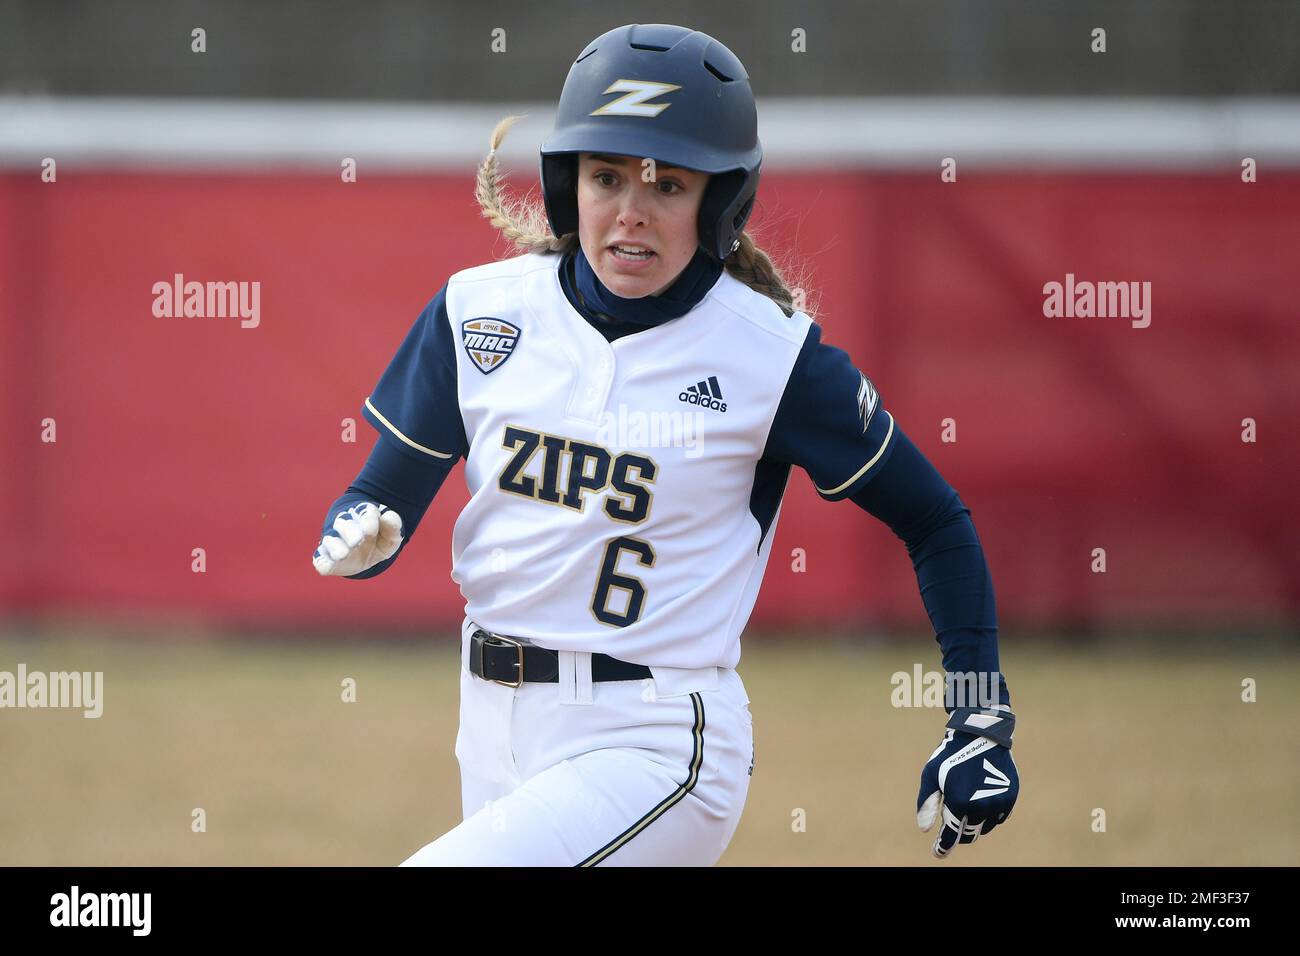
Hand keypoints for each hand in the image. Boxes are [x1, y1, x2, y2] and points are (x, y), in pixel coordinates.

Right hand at [312, 502, 403, 576]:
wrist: (364, 553)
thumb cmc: (378, 541)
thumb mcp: (390, 537)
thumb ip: (392, 527)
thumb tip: (389, 516)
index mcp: (362, 514)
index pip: (363, 512)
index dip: (367, 519)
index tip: (371, 530)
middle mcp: (344, 525)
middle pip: (344, 523)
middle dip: (350, 531)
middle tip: (356, 541)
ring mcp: (333, 541)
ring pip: (330, 538)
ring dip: (335, 546)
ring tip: (343, 554)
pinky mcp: (326, 557)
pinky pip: (320, 558)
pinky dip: (322, 561)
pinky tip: (327, 566)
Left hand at [916, 709, 1017, 858]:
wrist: (981, 735)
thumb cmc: (950, 754)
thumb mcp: (931, 775)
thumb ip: (927, 803)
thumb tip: (924, 830)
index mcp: (959, 803)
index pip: (951, 835)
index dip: (943, 847)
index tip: (937, 854)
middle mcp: (981, 808)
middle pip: (969, 834)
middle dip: (959, 832)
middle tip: (952, 822)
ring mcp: (998, 804)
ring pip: (984, 827)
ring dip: (975, 821)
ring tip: (967, 803)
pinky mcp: (1010, 798)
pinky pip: (998, 817)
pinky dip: (989, 814)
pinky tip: (981, 799)